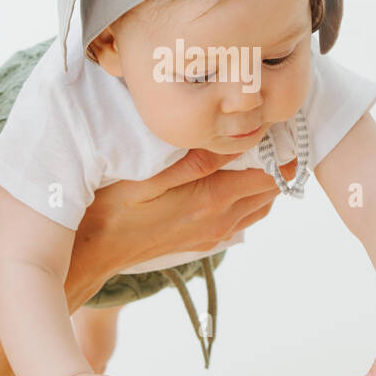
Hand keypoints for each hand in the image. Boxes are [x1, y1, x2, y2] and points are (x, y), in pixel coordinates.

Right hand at [77, 149, 298, 268]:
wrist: (95, 249)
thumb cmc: (116, 206)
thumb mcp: (153, 175)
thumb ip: (198, 160)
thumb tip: (239, 142)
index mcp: (212, 201)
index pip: (269, 176)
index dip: (281, 151)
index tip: (279, 125)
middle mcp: (220, 221)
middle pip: (270, 190)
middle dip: (277, 163)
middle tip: (271, 132)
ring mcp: (212, 234)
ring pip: (258, 206)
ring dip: (264, 181)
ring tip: (256, 152)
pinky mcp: (202, 241)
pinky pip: (241, 218)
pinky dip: (249, 197)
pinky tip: (233, 177)